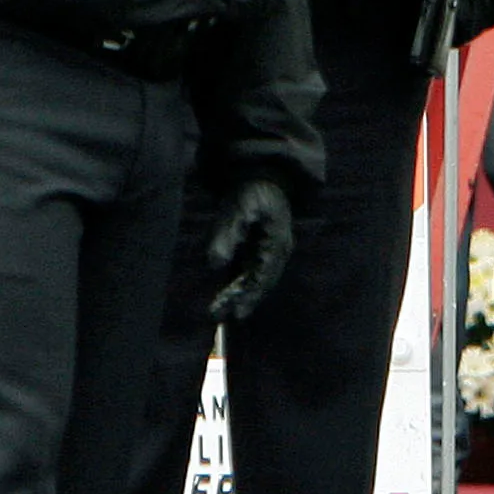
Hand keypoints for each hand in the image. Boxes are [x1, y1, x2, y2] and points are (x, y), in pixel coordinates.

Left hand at [206, 176, 295, 321]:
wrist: (263, 176)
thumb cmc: (251, 191)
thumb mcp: (237, 207)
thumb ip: (227, 233)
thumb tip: (215, 263)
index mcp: (277, 241)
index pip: (263, 275)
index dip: (251, 294)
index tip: (237, 312)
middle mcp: (278, 250)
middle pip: (262, 281)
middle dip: (245, 299)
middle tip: (224, 316)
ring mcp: (272, 251)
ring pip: (258, 278)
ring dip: (242, 294)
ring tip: (222, 310)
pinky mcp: (263, 249)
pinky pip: (253, 271)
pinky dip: (241, 284)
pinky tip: (228, 294)